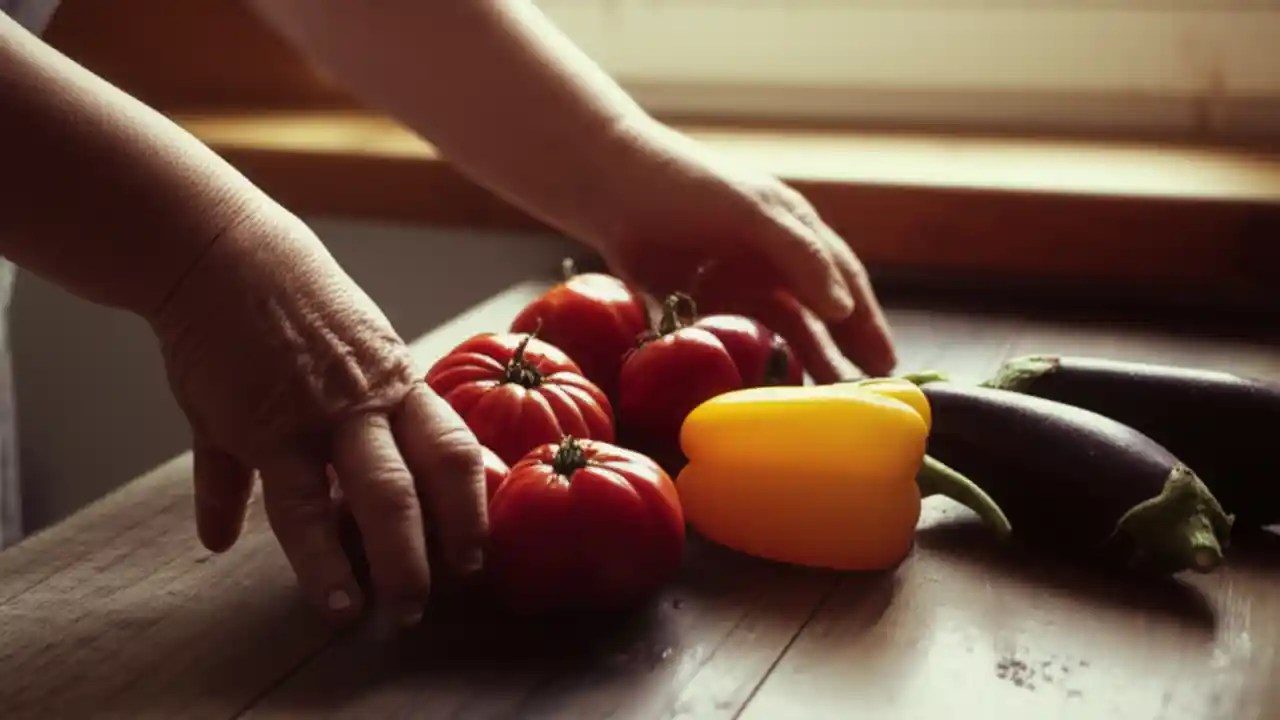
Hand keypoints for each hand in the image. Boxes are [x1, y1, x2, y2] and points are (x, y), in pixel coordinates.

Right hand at [148, 209, 485, 625]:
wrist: (229, 251)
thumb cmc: (304, 306)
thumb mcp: (356, 357)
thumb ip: (378, 426)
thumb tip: (413, 469)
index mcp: (397, 386)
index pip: (453, 451)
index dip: (470, 507)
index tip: (480, 557)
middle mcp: (356, 404)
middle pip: (398, 489)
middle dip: (413, 555)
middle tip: (421, 606)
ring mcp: (295, 414)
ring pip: (315, 502)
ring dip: (329, 564)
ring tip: (345, 611)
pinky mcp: (237, 415)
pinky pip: (231, 476)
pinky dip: (221, 508)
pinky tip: (217, 543)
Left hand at [585, 122, 895, 382]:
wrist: (615, 184)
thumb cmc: (691, 184)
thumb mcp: (754, 210)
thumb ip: (802, 254)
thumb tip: (842, 309)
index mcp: (798, 233)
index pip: (846, 284)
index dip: (868, 325)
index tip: (888, 368)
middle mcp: (775, 262)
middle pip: (820, 318)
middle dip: (843, 356)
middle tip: (862, 403)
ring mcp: (739, 285)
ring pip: (782, 335)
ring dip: (802, 367)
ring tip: (820, 410)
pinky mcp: (703, 305)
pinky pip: (738, 342)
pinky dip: (754, 367)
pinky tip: (763, 395)